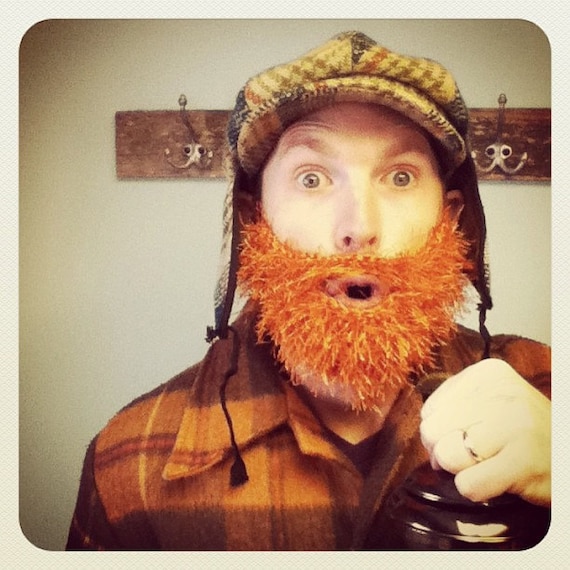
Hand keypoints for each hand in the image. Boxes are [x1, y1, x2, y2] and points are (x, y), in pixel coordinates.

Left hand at [419, 358, 550, 506]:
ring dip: (461, 471)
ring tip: (488, 465)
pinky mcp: (523, 461)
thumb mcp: (492, 401)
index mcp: (488, 373)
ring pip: (446, 456)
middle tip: (473, 456)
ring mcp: (513, 425)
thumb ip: (453, 406)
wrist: (569, 455)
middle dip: (445, 451)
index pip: (430, 408)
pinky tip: (497, 480)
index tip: (468, 435)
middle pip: (432, 431)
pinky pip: (468, 484)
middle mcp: (501, 393)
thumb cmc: (524, 430)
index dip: (441, 431)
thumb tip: (425, 433)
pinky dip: (476, 490)